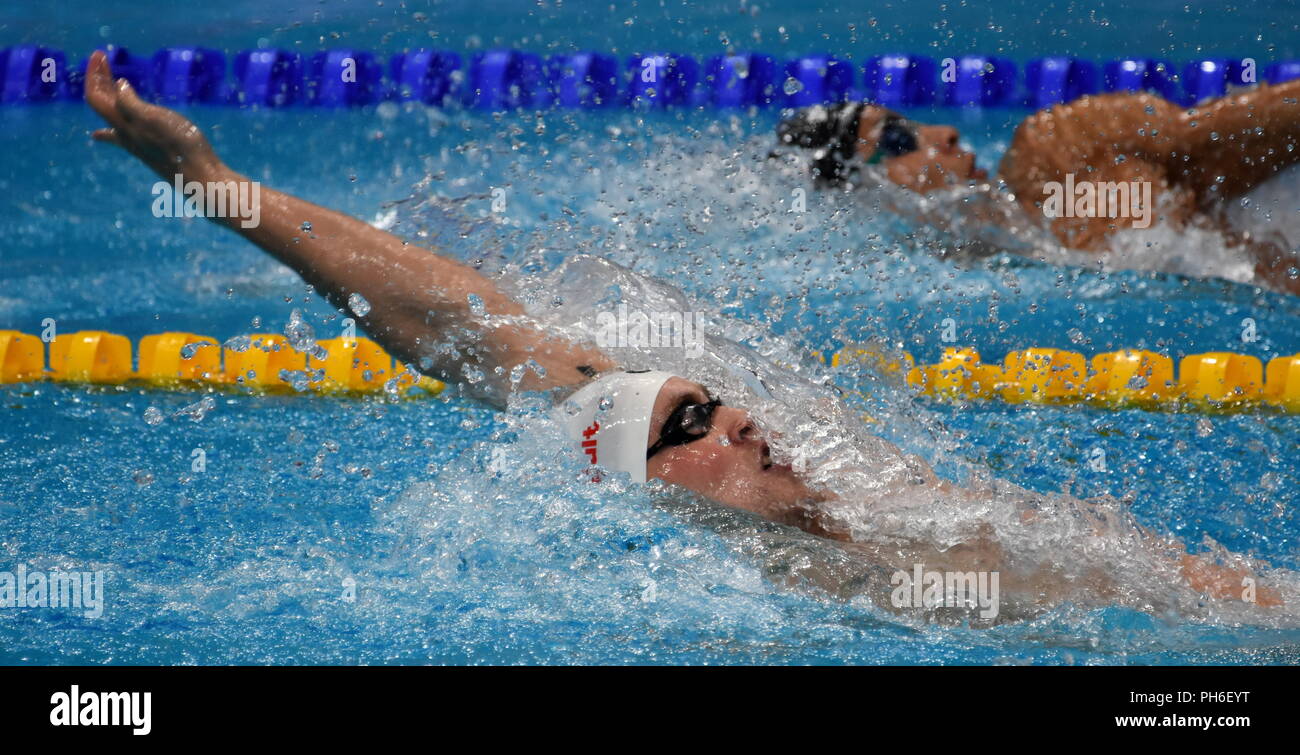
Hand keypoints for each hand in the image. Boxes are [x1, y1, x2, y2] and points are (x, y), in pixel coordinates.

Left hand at [85, 50, 224, 181]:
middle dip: (99, 81)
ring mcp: (138, 143)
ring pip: (111, 118)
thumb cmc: (179, 146)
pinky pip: (120, 134)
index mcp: (123, 125)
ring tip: (103, 86)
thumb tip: (118, 87)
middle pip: (102, 105)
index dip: (94, 75)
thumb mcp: (153, 119)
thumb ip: (131, 103)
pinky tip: (103, 134)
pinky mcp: (151, 150)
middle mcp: (125, 134)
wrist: (200, 178)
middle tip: (103, 60)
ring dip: (105, 97)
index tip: (99, 54)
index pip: (97, 97)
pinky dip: (107, 128)